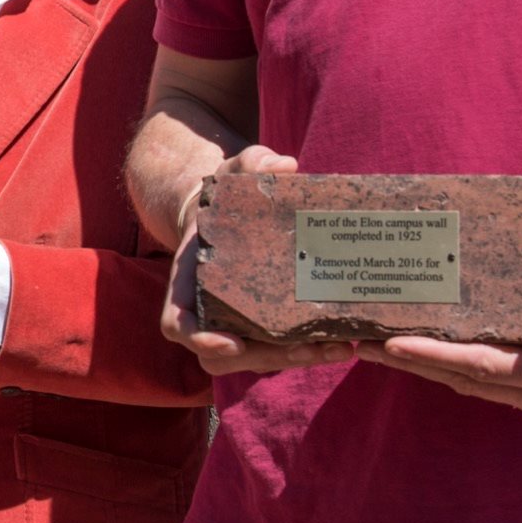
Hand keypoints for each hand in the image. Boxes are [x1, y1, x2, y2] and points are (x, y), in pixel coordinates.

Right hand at [161, 145, 359, 377]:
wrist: (227, 212)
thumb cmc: (226, 193)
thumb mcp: (235, 171)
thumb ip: (253, 161)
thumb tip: (286, 164)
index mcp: (186, 280)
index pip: (176, 323)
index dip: (199, 338)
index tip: (232, 343)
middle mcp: (204, 311)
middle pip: (222, 355)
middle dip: (266, 357)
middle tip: (308, 348)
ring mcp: (231, 324)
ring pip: (252, 360)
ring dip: (292, 361)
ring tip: (337, 348)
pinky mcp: (260, 328)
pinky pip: (276, 351)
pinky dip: (307, 352)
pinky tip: (344, 341)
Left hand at [356, 253, 521, 422]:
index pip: (484, 368)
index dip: (435, 357)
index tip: (391, 344)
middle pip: (467, 380)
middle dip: (414, 364)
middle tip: (362, 343)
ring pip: (470, 383)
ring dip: (425, 366)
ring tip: (376, 346)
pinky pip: (483, 378)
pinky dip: (448, 363)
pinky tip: (417, 346)